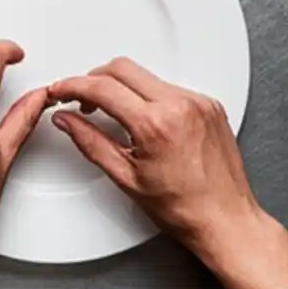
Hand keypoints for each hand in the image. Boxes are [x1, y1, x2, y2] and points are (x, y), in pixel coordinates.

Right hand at [47, 57, 266, 263]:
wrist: (225, 220)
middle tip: (82, 100)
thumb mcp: (125, 177)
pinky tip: (144, 117)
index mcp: (156, 124)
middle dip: (94, 80)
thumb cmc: (184, 208)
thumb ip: (90, 142)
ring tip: (114, 113)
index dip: (73, 86)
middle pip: (122, 68)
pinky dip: (149, 96)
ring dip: (122, 87)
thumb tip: (67, 121)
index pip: (102, 87)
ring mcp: (199, 102)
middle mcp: (181, 105)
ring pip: (146, 75)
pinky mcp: (210, 105)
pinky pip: (169, 86)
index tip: (61, 91)